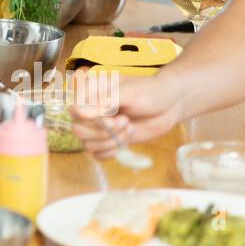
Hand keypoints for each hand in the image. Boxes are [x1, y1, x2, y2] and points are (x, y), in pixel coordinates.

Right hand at [70, 68, 184, 156]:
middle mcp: (90, 109)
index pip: (74, 110)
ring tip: (129, 128)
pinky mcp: (107, 140)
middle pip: (79, 130)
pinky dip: (110, 152)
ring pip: (87, 144)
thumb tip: (78, 112)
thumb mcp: (128, 93)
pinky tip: (125, 141)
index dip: (91, 119)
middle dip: (103, 132)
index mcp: (91, 91)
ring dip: (110, 141)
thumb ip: (103, 102)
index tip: (112, 118)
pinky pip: (96, 154)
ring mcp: (98, 126)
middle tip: (125, 122)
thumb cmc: (150, 92)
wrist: (169, 105)